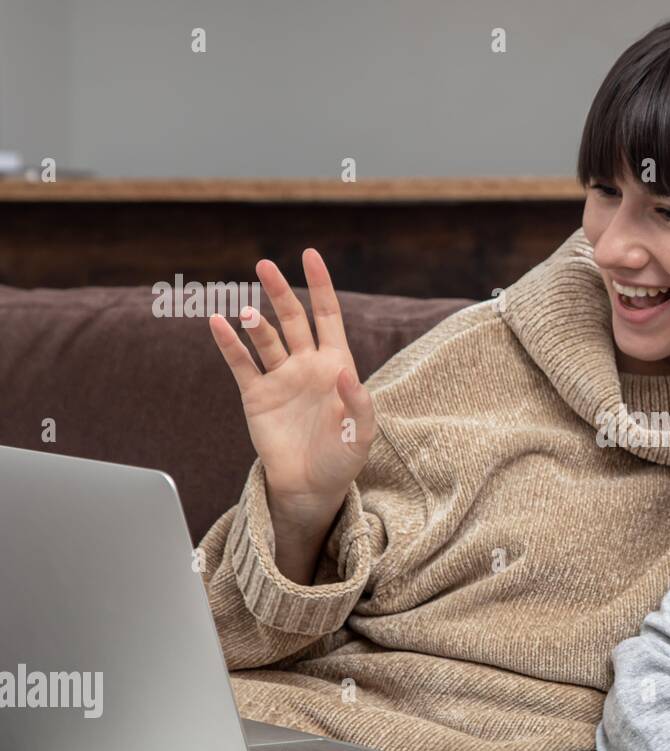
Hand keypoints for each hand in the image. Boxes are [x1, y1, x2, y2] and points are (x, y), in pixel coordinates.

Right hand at [208, 250, 375, 525]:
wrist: (310, 486)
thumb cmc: (341, 459)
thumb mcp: (360, 435)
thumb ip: (358, 403)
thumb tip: (345, 373)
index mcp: (337, 366)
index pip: (328, 316)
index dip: (320, 286)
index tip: (309, 256)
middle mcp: (307, 365)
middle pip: (294, 318)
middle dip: (281, 291)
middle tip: (265, 265)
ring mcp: (280, 377)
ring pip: (266, 338)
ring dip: (256, 322)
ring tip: (249, 312)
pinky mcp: (256, 395)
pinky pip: (241, 363)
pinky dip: (229, 344)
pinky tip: (218, 323)